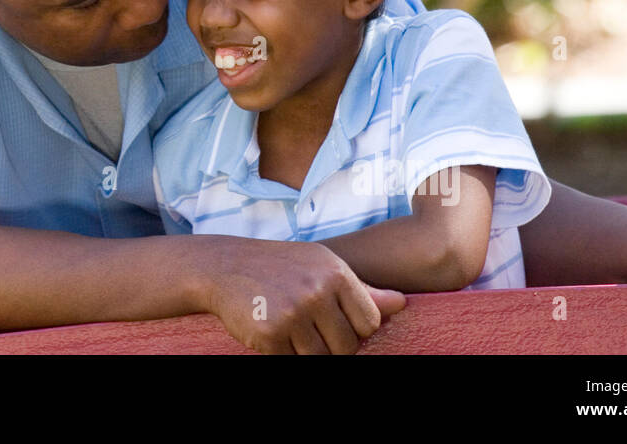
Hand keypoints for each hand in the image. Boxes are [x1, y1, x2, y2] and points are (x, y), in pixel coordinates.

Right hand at [201, 236, 405, 353]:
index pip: (370, 323)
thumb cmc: (280, 266)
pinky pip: (292, 361)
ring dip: (307, 351)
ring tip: (291, 326)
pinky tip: (274, 330)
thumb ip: (360, 289)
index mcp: (335, 273)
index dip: (354, 328)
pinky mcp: (270, 334)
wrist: (225, 266)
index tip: (333, 319)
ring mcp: (292, 314)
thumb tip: (401, 304)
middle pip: (348, 347)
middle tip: (309, 326)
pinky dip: (284, 353)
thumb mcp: (321, 266)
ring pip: (321, 359)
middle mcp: (316, 292)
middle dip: (332, 344)